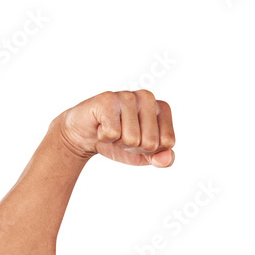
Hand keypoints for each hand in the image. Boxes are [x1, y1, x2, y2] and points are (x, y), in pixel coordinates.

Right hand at [55, 90, 175, 166]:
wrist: (87, 137)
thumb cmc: (120, 142)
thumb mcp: (145, 156)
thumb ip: (164, 159)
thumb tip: (166, 158)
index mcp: (162, 108)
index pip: (168, 142)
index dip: (150, 150)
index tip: (139, 139)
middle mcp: (147, 97)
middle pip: (151, 142)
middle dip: (134, 146)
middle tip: (122, 135)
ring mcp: (127, 95)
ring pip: (132, 138)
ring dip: (119, 142)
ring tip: (112, 130)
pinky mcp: (107, 99)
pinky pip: (113, 133)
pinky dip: (105, 138)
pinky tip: (100, 127)